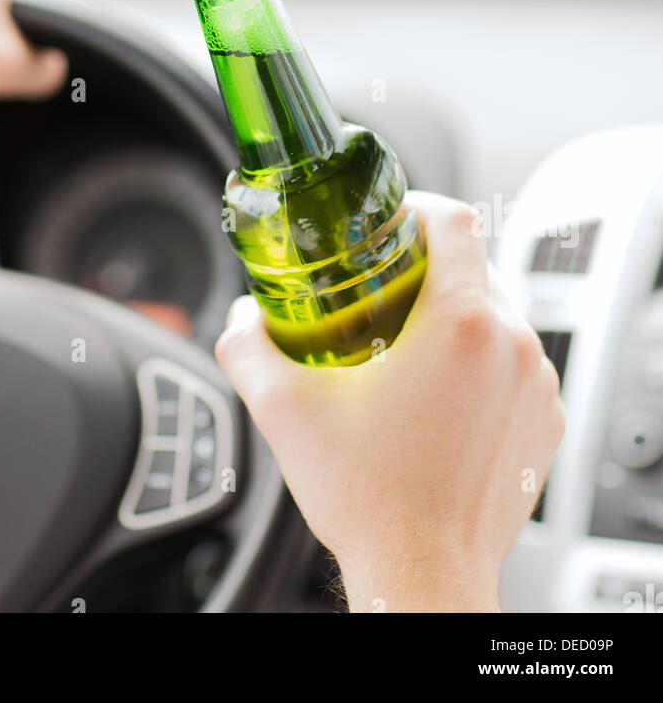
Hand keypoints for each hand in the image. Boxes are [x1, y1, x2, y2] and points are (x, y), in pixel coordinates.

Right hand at [215, 193, 565, 613]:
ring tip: (406, 343)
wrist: (424, 576)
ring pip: (499, 314)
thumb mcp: (285, 412)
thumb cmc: (371, 501)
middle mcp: (512, 346)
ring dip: (456, 315)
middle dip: (427, 267)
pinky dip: (483, 362)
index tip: (390, 222)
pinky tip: (438, 392)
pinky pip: (517, 363)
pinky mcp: (545, 421)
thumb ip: (248, 348)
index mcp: (461, 324)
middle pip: (476, 265)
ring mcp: (537, 386)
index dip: (417, 208)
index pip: (455, 220)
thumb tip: (238, 319)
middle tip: (380, 286)